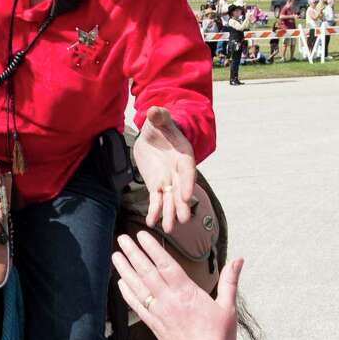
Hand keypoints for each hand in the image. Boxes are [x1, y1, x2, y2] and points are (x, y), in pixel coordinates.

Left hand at [112, 232, 246, 339]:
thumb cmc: (219, 339)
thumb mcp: (229, 308)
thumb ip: (230, 281)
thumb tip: (239, 259)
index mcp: (187, 294)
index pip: (165, 265)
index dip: (152, 248)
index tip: (141, 235)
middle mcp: (169, 301)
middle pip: (147, 272)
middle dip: (133, 254)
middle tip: (121, 239)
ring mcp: (159, 314)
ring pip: (138, 287)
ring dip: (125, 270)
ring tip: (115, 256)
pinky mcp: (154, 326)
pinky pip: (137, 306)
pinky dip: (127, 293)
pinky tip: (120, 283)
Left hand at [133, 106, 195, 233]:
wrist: (155, 135)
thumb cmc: (161, 126)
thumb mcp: (159, 119)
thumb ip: (159, 117)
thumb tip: (155, 111)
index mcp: (183, 156)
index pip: (187, 171)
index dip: (187, 184)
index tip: (187, 197)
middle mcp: (178, 172)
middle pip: (181, 190)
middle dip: (181, 205)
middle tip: (183, 220)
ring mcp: (168, 180)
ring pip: (170, 200)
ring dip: (169, 214)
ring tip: (169, 229)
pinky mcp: (156, 185)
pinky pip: (156, 201)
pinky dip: (154, 211)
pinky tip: (151, 223)